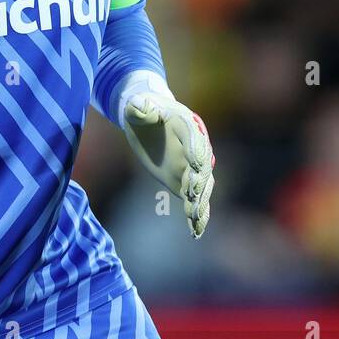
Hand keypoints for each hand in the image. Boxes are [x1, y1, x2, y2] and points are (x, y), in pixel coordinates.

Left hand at [120, 75, 215, 237]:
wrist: (147, 116)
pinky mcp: (184, 181)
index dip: (196, 151)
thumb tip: (140, 106)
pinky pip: (195, 199)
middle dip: (199, 179)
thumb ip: (140, 107)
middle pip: (202, 166)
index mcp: (187, 126)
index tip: (197, 164)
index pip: (194, 139)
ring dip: (199, 202)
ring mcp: (191, 167)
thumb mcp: (137, 105)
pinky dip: (197, 215)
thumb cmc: (142, 108)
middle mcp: (195, 148)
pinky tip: (196, 232)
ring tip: (195, 219)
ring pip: (202, 187)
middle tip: (193, 192)